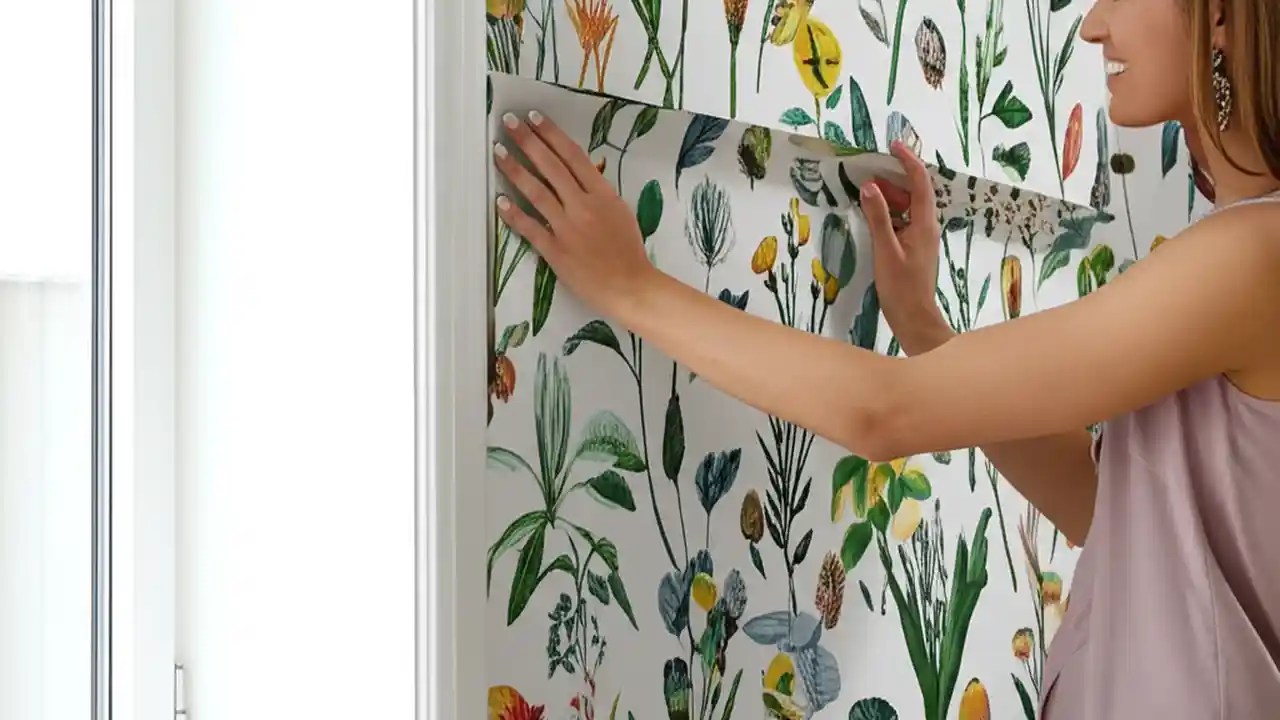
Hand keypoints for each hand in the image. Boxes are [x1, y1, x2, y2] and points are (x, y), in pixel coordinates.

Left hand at [492, 109, 657, 318]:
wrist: (631, 286)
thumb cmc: (628, 251)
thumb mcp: (620, 211)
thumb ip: (598, 193)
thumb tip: (576, 174)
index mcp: (603, 194)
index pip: (573, 156)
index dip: (551, 134)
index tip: (534, 117)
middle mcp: (584, 205)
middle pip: (551, 166)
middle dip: (528, 141)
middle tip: (508, 122)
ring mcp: (568, 228)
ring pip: (536, 192)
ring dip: (515, 170)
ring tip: (497, 152)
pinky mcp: (556, 251)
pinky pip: (530, 228)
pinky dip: (513, 214)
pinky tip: (499, 199)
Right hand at [859, 140, 952, 354]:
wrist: (914, 318)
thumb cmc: (901, 287)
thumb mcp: (886, 250)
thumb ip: (878, 217)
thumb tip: (870, 186)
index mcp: (924, 224)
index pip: (920, 183)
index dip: (908, 161)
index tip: (893, 146)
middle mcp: (926, 227)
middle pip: (915, 192)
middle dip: (894, 177)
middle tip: (870, 170)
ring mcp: (920, 238)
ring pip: (908, 207)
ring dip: (890, 195)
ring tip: (867, 190)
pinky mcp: (913, 248)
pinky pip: (903, 221)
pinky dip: (889, 212)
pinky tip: (872, 215)